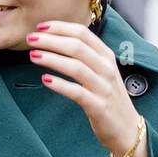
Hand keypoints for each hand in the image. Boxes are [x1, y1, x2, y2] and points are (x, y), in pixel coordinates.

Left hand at [27, 20, 151, 156]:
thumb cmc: (108, 98)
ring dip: (52, 58)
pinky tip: (45, 80)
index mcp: (107, 56)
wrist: (127, 130)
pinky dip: (60, 85)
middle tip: (30, 39)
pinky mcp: (99, 106)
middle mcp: (107, 68)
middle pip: (77, 46)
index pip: (83, 33)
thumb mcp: (101, 72)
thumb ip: (85, 56)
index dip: (60, 27)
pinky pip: (77, 92)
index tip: (40, 26)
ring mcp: (104, 87)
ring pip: (76, 66)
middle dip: (51, 40)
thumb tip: (57, 40)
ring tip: (33, 55)